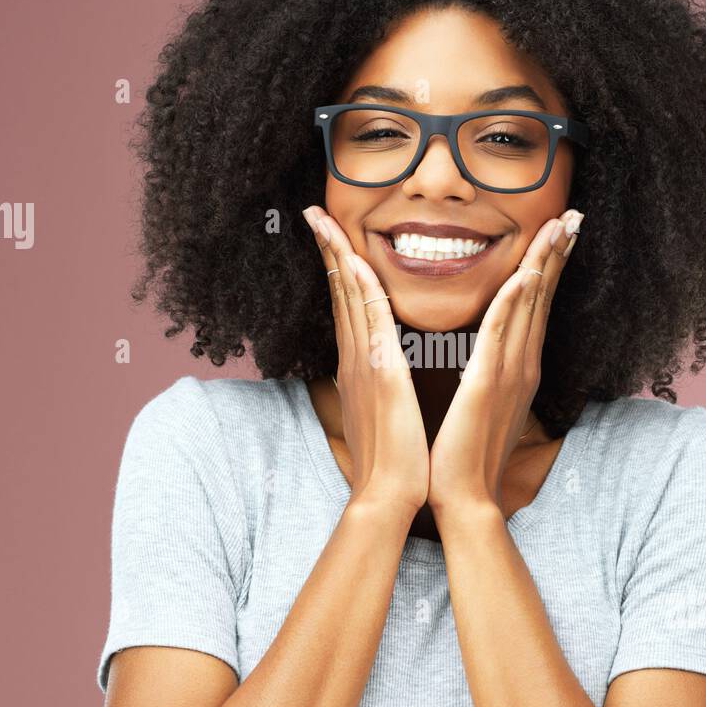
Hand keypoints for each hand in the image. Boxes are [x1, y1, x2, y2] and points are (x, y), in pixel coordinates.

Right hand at [304, 205, 429, 515]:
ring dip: (337, 254)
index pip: (347, 305)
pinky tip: (355, 260)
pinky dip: (362, 288)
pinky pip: (370, 320)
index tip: (329, 237)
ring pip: (348, 296)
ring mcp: (364, 363)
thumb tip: (373, 375)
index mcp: (359, 365)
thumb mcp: (380, 412)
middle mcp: (355, 358)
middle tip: (313, 212)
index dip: (338, 267)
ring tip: (323, 220)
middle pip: (339, 291)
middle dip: (327, 248)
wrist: (388, 494)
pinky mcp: (381, 373)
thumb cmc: (392, 458)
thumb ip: (376, 385)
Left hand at [427, 209, 582, 517]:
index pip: (535, 306)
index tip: (558, 232)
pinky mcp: (486, 383)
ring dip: (544, 263)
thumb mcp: (482, 403)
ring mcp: (509, 373)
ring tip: (559, 226)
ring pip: (529, 306)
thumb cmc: (466, 453)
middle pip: (542, 297)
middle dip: (557, 253)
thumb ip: (489, 373)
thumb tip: (488, 358)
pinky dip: (514, 302)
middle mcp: (521, 364)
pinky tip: (525, 274)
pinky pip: (501, 334)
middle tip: (573, 214)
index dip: (548, 266)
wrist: (464, 496)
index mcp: (517, 367)